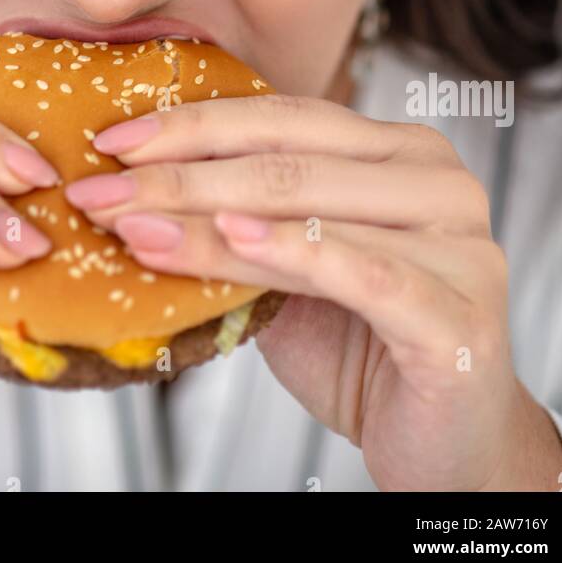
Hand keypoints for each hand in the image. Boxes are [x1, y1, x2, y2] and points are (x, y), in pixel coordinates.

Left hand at [63, 92, 561, 491]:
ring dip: (207, 215)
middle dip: (180, 174)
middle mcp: (440, 179)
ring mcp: (460, 241)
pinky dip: (292, 249)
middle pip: (288, 159)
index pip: (285, 118)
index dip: (194, 124)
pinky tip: (231, 237)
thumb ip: (237, 226)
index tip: (112, 143)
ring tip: (134, 224)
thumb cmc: (361, 347)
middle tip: (100, 191)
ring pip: (311, 208)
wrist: (442, 444)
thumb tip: (130, 196)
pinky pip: (362, 271)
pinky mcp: (459, 312)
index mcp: (402, 150)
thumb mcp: (285, 274)